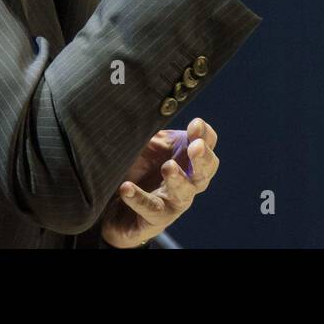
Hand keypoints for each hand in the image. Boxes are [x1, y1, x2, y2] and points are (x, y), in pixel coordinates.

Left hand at [100, 118, 219, 247]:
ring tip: (168, 167)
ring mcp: (173, 202)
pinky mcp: (154, 219)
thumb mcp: (147, 142)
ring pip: (183, 193)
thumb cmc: (138, 167)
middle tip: (196, 147)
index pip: (207, 144)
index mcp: (188, 157)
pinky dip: (138, 198)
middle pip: (205, 171)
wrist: (117, 208)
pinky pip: (149, 209)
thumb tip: (151, 103)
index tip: (195, 124)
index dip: (205, 134)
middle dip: (203, 158)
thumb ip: (153, 126)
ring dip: (177, 180)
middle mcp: (188, 181)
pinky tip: (126, 188)